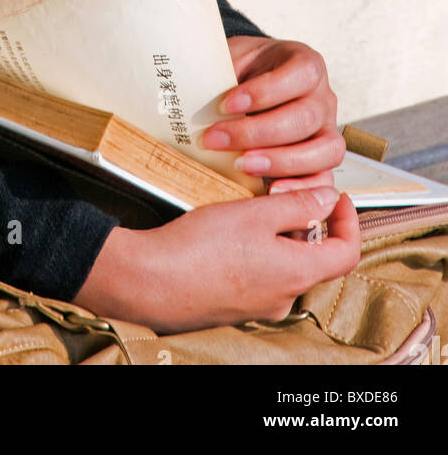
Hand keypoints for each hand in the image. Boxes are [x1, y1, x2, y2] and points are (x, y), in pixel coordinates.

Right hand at [73, 188, 360, 331]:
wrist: (151, 282)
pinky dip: (256, 251)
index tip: (337, 197)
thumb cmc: (201, 248)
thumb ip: (298, 204)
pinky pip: (258, 275)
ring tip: (252, 208)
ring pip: (284, 265)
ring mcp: (258, 305)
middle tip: (286, 193)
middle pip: (315, 258)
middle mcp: (283, 297)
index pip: (346, 252)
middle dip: (306, 223)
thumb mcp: (255, 213)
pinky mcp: (234, 305)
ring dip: (278, 236)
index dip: (349, 221)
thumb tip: (328, 199)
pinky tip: (230, 233)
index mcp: (298, 274)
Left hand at [202, 36, 344, 191]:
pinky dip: (300, 188)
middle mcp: (324, 98)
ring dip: (280, 162)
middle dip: (258, 132)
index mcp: (306, 65)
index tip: (225, 104)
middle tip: (217, 140)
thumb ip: (221, 72)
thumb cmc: (242, 73)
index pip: (301, 74)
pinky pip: (324, 179)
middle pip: (306, 117)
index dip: (265, 91)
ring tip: (240, 166)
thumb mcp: (231, 59)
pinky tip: (269, 192)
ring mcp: (327, 131)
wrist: (249, 85)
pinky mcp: (323, 162)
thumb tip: (189, 94)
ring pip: (325, 151)